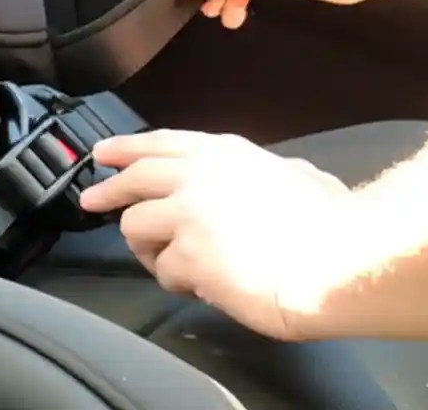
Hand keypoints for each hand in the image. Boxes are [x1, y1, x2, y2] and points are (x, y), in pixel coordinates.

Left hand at [80, 129, 357, 339]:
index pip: (160, 143)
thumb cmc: (332, 225)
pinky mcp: (187, 255)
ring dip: (148, 249)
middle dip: (107, 190)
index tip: (103, 152)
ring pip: (135, 228)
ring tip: (174, 264)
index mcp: (225, 154)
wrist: (337, 263)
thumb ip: (271, 172)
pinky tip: (202, 286)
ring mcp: (189, 214)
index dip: (127, 147)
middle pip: (133, 179)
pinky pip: (163, 272)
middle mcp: (199, 176)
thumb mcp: (301, 176)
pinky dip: (179, 282)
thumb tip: (276, 175)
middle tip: (90, 200)